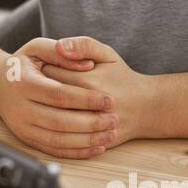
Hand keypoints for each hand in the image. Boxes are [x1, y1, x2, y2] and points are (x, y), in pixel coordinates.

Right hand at [0, 36, 117, 158]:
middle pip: (59, 121)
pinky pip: (53, 150)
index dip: (85, 99)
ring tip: (109, 134)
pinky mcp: (26, 138)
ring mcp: (22, 126)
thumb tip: (87, 65)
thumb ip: (61, 52)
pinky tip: (95, 147)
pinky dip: (76, 152)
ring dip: (87, 140)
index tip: (108, 99)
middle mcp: (20, 108)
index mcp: (23, 84)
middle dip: (91, 122)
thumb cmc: (20, 64)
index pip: (59, 95)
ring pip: (58, 140)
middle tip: (114, 119)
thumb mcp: (36, 48)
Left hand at [41, 36, 156, 150]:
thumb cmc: (121, 77)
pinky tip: (61, 118)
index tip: (47, 67)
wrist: (145, 107)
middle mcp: (88, 106)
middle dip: (42, 90)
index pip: (49, 73)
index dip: (44, 68)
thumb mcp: (106, 54)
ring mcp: (91, 127)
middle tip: (44, 85)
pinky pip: (64, 139)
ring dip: (47, 110)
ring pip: (53, 119)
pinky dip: (57, 130)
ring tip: (52, 101)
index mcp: (88, 81)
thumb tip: (59, 46)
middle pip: (47, 97)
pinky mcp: (92, 141)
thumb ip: (83, 45)